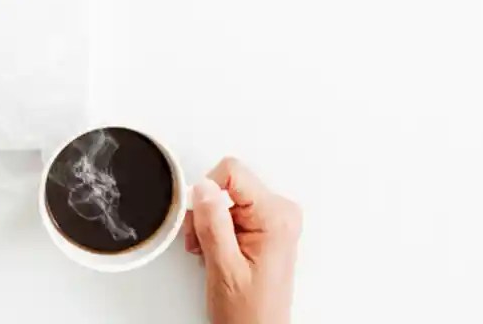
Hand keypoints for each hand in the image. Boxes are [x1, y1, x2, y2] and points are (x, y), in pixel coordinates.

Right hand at [182, 158, 301, 323]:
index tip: (201, 218)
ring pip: (224, 198)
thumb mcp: (223, 266)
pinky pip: (230, 210)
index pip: (232, 172)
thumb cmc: (249, 311)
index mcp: (276, 217)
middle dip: (205, 211)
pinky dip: (216, 229)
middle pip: (226, 184)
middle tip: (203, 242)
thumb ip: (213, 223)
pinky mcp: (265, 226)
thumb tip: (202, 187)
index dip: (207, 193)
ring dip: (208, 223)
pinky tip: (217, 250)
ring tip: (210, 252)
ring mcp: (274, 219)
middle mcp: (281, 212)